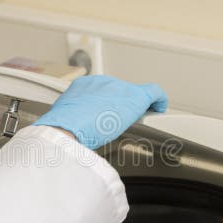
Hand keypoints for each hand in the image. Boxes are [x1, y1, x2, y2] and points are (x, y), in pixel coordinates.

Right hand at [33, 75, 167, 148]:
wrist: (68, 128)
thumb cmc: (62, 129)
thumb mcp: (61, 123)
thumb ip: (69, 124)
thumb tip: (68, 138)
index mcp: (80, 88)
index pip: (98, 95)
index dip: (103, 108)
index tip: (105, 118)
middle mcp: (100, 83)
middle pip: (116, 94)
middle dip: (119, 108)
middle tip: (118, 124)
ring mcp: (118, 89)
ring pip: (131, 97)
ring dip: (133, 110)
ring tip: (134, 123)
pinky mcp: (135, 96)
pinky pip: (153, 93)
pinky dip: (158, 101)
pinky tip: (160, 110)